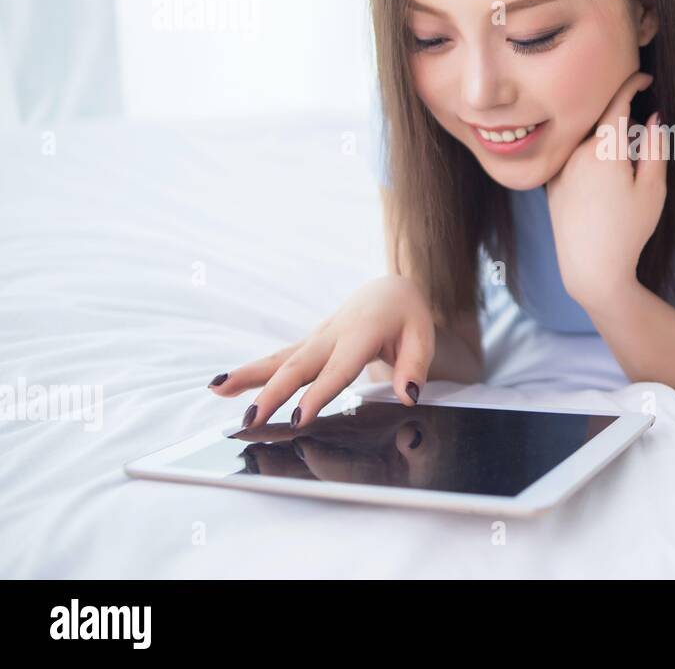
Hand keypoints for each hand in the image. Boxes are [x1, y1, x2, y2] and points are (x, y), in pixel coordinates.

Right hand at [206, 275, 435, 429]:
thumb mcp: (422, 336)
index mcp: (362, 333)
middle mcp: (333, 334)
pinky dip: (250, 373)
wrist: (390, 289)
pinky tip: (223, 386)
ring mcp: (317, 338)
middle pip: (298, 366)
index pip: (338, 369)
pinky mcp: (309, 344)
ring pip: (279, 359)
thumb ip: (414, 367)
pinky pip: (278, 359)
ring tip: (218, 390)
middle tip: (251, 419)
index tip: (298, 418)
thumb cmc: (406, 314)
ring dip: (248, 377)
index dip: (318, 394)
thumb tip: (408, 395)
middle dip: (272, 393)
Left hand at [545, 70, 666, 309]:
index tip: (645, 76)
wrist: (590, 269)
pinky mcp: (552, 184)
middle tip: (640, 130)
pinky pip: (572, 155)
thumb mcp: (654, 189)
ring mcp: (560, 168)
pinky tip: (602, 179)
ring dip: (605, 136)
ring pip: (586, 137)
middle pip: (600, 118)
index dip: (632, 82)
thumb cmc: (628, 231)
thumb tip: (654, 116)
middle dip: (621, 115)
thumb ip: (656, 147)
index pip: (617, 101)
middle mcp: (576, 153)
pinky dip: (588, 153)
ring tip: (623, 165)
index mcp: (604, 149)